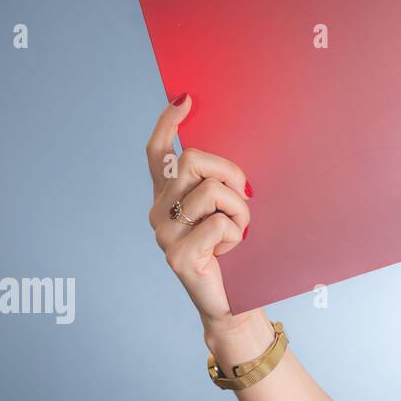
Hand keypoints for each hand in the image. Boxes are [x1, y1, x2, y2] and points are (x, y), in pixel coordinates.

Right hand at [145, 94, 259, 338]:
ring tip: (238, 230)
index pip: (157, 152)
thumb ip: (217, 184)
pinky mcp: (178, 255)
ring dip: (240, 208)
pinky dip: (237, 234)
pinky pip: (220, 224)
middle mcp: (158, 211)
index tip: (185, 99)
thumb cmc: (234, 250)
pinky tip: (230, 251)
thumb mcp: (225, 209)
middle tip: (243, 196)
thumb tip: (229, 158)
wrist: (233, 300)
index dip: (167, 123)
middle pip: (193, 160)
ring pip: (212, 191)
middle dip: (229, 171)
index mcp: (167, 196)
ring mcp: (164, 234)